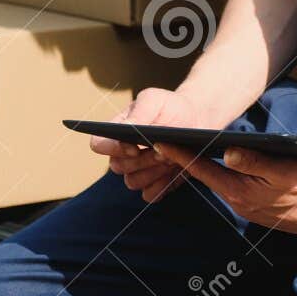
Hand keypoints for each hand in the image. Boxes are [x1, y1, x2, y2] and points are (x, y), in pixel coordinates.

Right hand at [89, 87, 215, 203]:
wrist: (198, 119)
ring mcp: (139, 171)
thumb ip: (139, 112)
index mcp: (117, 132)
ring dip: (152, 172)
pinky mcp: (156, 184)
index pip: (99, 144)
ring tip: (170, 159)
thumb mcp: (155, 100)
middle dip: (141, 160)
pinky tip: (173, 173)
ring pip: (133, 182)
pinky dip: (161, 186)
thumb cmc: (172, 106)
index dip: (112, 149)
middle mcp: (124, 154)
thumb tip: (123, 128)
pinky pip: (150, 195)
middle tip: (162, 152)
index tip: (134, 147)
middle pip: (117, 167)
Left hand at [151, 144, 296, 237]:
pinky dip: (224, 176)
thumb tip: (227, 151)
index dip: (179, 155)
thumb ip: (253, 161)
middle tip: (167, 141)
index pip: (202, 169)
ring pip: (221, 183)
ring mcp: (248, 208)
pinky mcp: (259, 209)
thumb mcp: (282, 169)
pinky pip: (235, 189)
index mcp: (240, 191)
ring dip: (206, 168)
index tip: (158, 142)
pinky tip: (223, 164)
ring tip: (189, 149)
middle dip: (188, 160)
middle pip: (208, 176)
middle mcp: (239, 202)